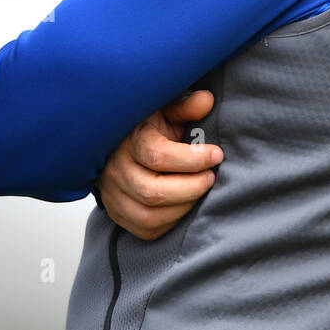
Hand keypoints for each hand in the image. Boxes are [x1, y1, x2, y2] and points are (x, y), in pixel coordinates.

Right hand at [97, 90, 222, 240]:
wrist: (120, 145)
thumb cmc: (149, 126)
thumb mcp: (165, 110)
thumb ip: (185, 107)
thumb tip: (206, 100)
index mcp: (129, 140)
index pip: (157, 155)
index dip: (192, 159)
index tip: (216, 154)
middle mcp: (116, 169)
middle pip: (153, 192)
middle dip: (191, 187)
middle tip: (210, 177)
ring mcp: (113, 194)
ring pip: (149, 216)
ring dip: (183, 206)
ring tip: (200, 190)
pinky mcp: (118, 213)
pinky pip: (146, 229)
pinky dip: (171, 221)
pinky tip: (184, 204)